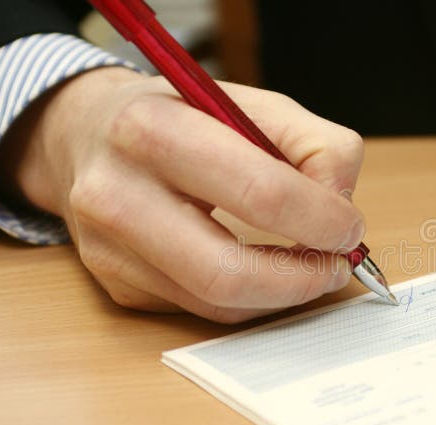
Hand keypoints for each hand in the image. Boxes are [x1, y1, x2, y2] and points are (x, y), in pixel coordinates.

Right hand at [0, 67, 364, 322]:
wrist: (86, 135)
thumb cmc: (181, 117)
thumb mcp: (251, 103)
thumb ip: (316, 144)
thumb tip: (342, 207)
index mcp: (154, 129)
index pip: (260, 193)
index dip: (322, 219)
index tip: (350, 226)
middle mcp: (117, 194)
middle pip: (229, 272)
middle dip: (303, 279)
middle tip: (336, 265)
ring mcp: (109, 249)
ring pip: (217, 303)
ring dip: (283, 295)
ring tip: (310, 269)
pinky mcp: (115, 284)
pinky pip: (201, 310)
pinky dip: (250, 298)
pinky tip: (265, 272)